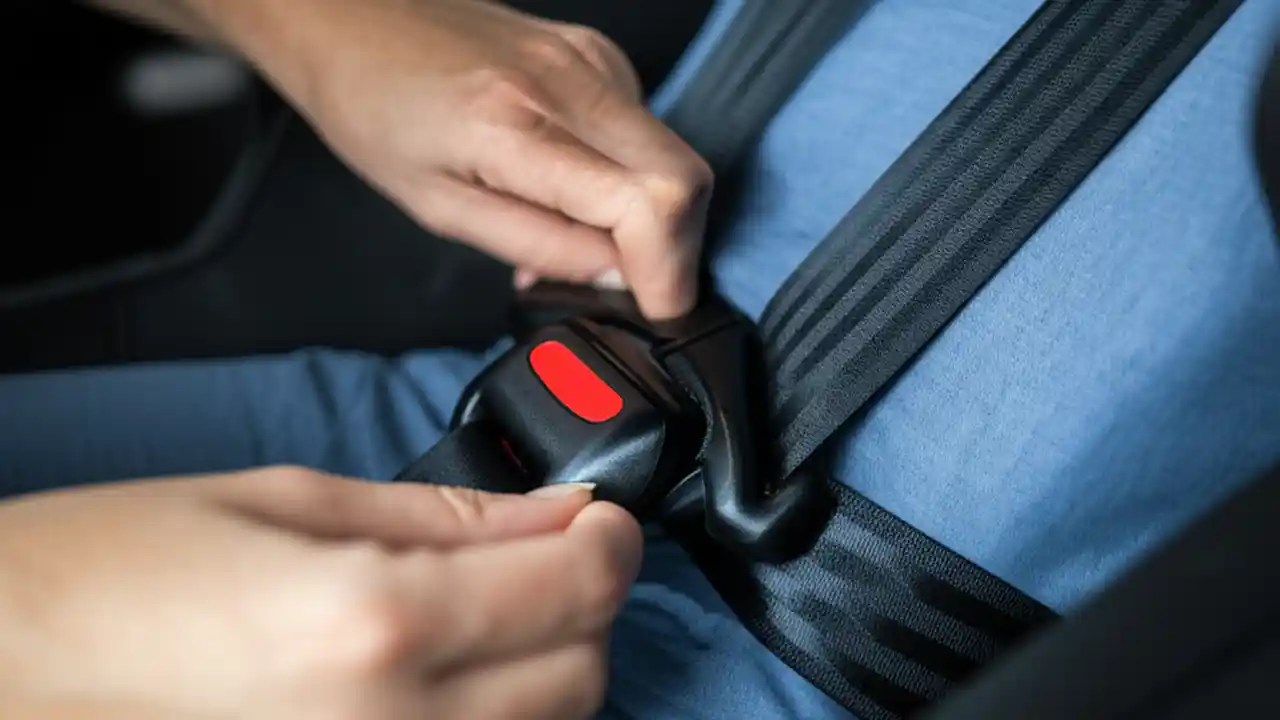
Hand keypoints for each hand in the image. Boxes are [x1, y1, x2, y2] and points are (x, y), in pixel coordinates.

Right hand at [0, 467, 641, 718]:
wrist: (10, 668)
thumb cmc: (113, 575)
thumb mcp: (287, 503)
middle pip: (579, 674)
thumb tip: (550, 513)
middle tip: (543, 556)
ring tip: (487, 614)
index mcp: (375, 622)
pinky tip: (449, 678)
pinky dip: (491, 719)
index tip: (601, 519)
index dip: (610, 540)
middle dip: (582, 603)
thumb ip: (444, 517)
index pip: (574, 587)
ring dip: (545, 667)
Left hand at [200, 0, 711, 318]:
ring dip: (651, 218)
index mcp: (518, 125)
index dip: (666, 273)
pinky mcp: (598, 51)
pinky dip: (632, 178)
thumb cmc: (374, 110)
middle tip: (630, 291)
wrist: (353, 16)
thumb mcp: (439, 208)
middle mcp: (571, 80)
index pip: (650, 203)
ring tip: (587, 238)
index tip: (652, 314)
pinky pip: (648, 132)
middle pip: (686, 181)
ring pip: (675, 158)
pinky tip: (579, 187)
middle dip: (673, 253)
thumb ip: (537, 244)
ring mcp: (592, 58)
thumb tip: (615, 277)